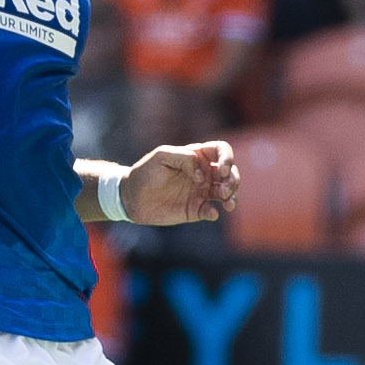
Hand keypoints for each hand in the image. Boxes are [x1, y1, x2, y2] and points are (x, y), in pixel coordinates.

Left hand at [121, 139, 238, 224]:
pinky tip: (211, 213)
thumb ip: (184, 157)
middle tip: (223, 189)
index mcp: (197, 156)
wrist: (132, 197)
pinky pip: (212, 211)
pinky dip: (215, 212)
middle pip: (231, 173)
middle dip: (233, 180)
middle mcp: (204, 173)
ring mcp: (201, 192)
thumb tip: (202, 175)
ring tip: (226, 202)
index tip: (221, 170)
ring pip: (227, 192)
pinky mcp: (196, 210)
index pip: (222, 151)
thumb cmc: (146, 172)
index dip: (227, 158)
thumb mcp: (162, 156)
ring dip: (232, 196)